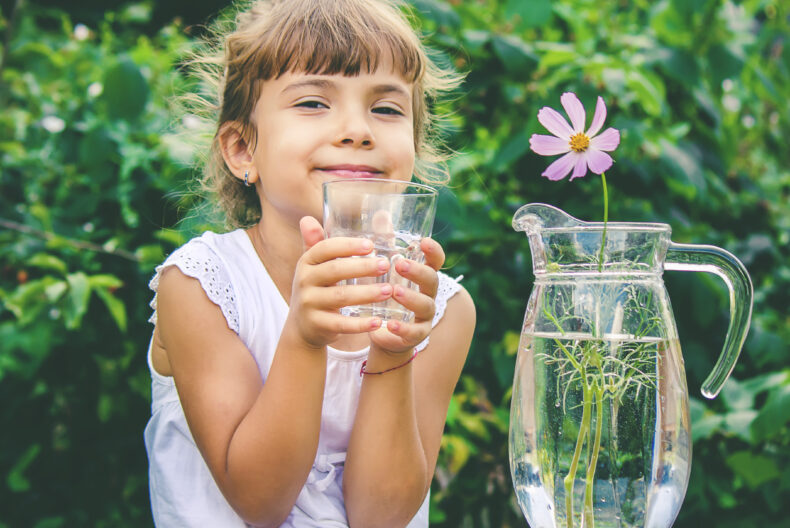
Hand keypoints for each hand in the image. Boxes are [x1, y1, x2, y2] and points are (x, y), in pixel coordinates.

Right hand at [284, 217, 391, 348]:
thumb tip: (308, 218)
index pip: (325, 248)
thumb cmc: (316, 289)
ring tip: (388, 291)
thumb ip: (316, 244)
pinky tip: (377, 321)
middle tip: (386, 265)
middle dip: (363, 267)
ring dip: (367, 294)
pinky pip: (340, 324)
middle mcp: (304, 281)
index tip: (371, 246)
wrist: (302, 327)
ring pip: (341, 297)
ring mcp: (309, 304)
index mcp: (307, 262)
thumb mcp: (314, 267)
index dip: (348, 246)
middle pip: (335, 271)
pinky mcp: (317, 325)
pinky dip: (359, 324)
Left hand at [369, 237, 444, 353]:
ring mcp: (425, 315)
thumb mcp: (383, 269)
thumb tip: (381, 214)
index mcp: (421, 276)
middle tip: (400, 264)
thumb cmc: (385, 293)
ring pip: (426, 305)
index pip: (435, 261)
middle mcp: (428, 294)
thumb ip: (385, 244)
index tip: (423, 241)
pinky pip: (414, 332)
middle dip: (418, 271)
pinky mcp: (417, 335)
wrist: (384, 331)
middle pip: (432, 280)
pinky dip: (403, 328)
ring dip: (411, 298)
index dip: (433, 251)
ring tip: (394, 292)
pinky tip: (390, 324)